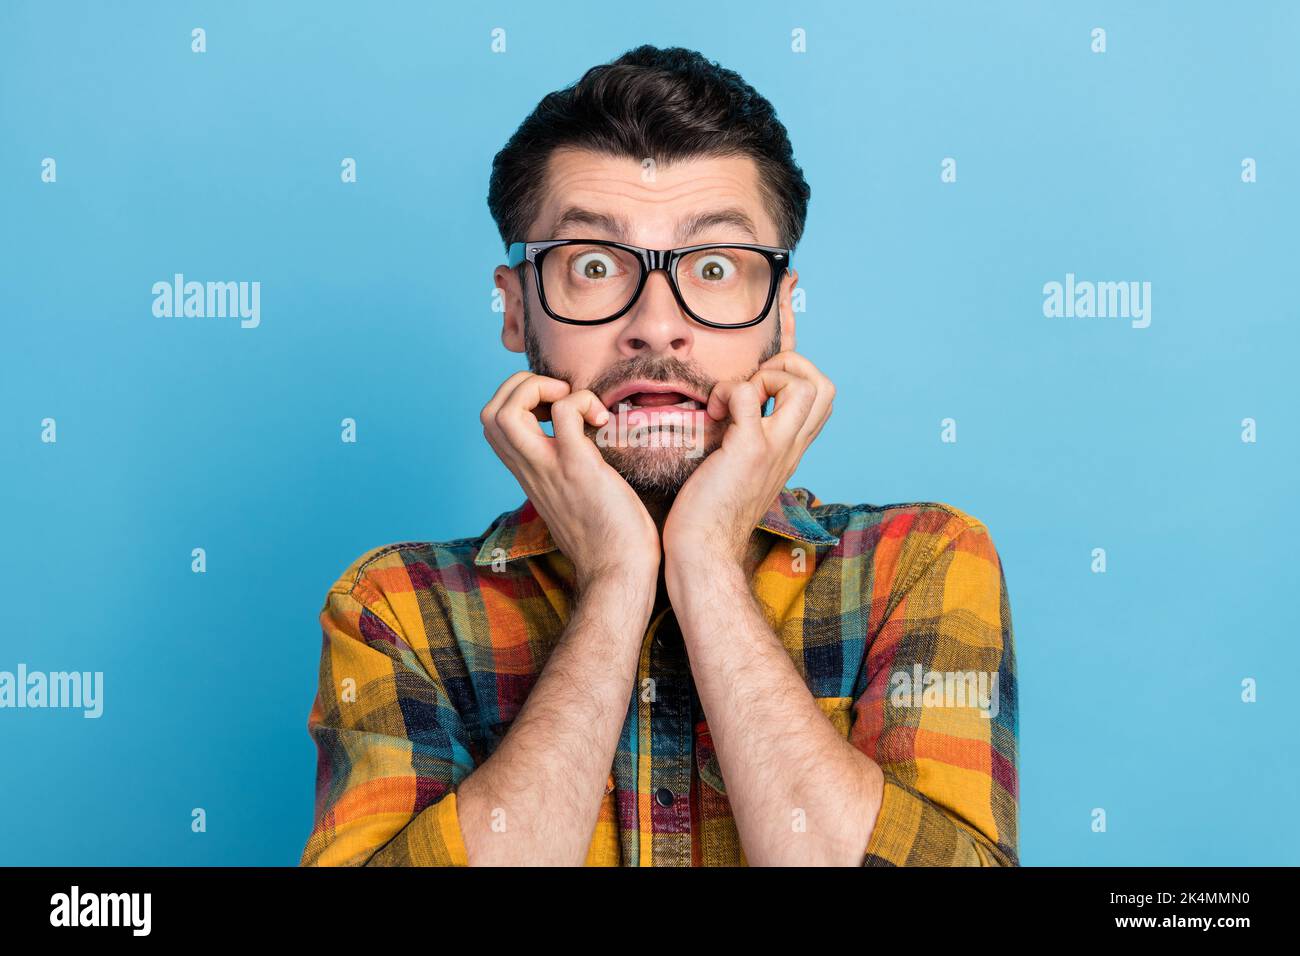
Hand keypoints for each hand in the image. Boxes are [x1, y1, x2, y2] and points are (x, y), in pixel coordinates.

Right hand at [480, 372, 659, 591]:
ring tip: (573, 401)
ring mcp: (549, 469)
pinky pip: (564, 414)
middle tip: (559, 397)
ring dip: (539, 388)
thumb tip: (583, 447)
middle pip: (488, 413)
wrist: (618, 572)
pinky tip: (601, 419)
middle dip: (520, 385)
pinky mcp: (577, 468)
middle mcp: (529, 469)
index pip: (492, 425)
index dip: (516, 399)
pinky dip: (581, 401)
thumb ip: (562, 473)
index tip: (553, 405)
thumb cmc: (607, 537)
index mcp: (528, 473)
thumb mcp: (571, 497)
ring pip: (506, 411)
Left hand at [662, 350, 833, 569]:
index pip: (822, 398)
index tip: (759, 382)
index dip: (797, 372)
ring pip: (803, 386)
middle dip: (790, 366)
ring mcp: (774, 448)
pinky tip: (713, 415)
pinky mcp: (748, 450)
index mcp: (792, 450)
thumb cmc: (712, 511)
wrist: (705, 550)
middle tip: (753, 384)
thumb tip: (734, 409)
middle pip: (825, 386)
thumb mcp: (743, 467)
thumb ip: (749, 438)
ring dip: (765, 376)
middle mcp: (791, 447)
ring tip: (736, 399)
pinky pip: (747, 396)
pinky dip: (727, 392)